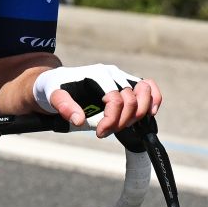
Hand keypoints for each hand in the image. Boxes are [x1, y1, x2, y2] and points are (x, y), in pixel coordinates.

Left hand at [33, 63, 161, 136]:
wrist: (57, 82)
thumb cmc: (55, 89)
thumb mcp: (53, 97)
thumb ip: (64, 107)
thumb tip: (79, 120)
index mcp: (97, 75)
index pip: (115, 100)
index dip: (111, 120)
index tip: (99, 133)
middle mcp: (113, 73)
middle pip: (131, 100)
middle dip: (121, 121)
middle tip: (105, 131)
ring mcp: (122, 77)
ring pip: (145, 93)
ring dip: (137, 114)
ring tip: (121, 125)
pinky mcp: (127, 83)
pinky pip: (149, 87)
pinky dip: (154, 99)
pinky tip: (149, 114)